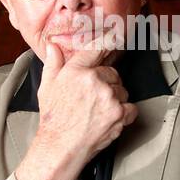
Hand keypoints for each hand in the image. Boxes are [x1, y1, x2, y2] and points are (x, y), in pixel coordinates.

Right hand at [35, 26, 137, 168]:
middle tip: (93, 99)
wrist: (60, 146)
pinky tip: (109, 118)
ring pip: (122, 90)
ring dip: (116, 99)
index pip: (97, 49)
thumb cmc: (53, 119)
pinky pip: (131, 108)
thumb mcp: (47, 87)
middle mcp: (94, 81)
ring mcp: (108, 97)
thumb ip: (54, 64)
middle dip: (107, 83)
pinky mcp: (119, 113)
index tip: (118, 33)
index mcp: (76, 71)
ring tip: (98, 111)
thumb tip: (53, 47)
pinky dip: (124, 114)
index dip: (109, 40)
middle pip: (113, 73)